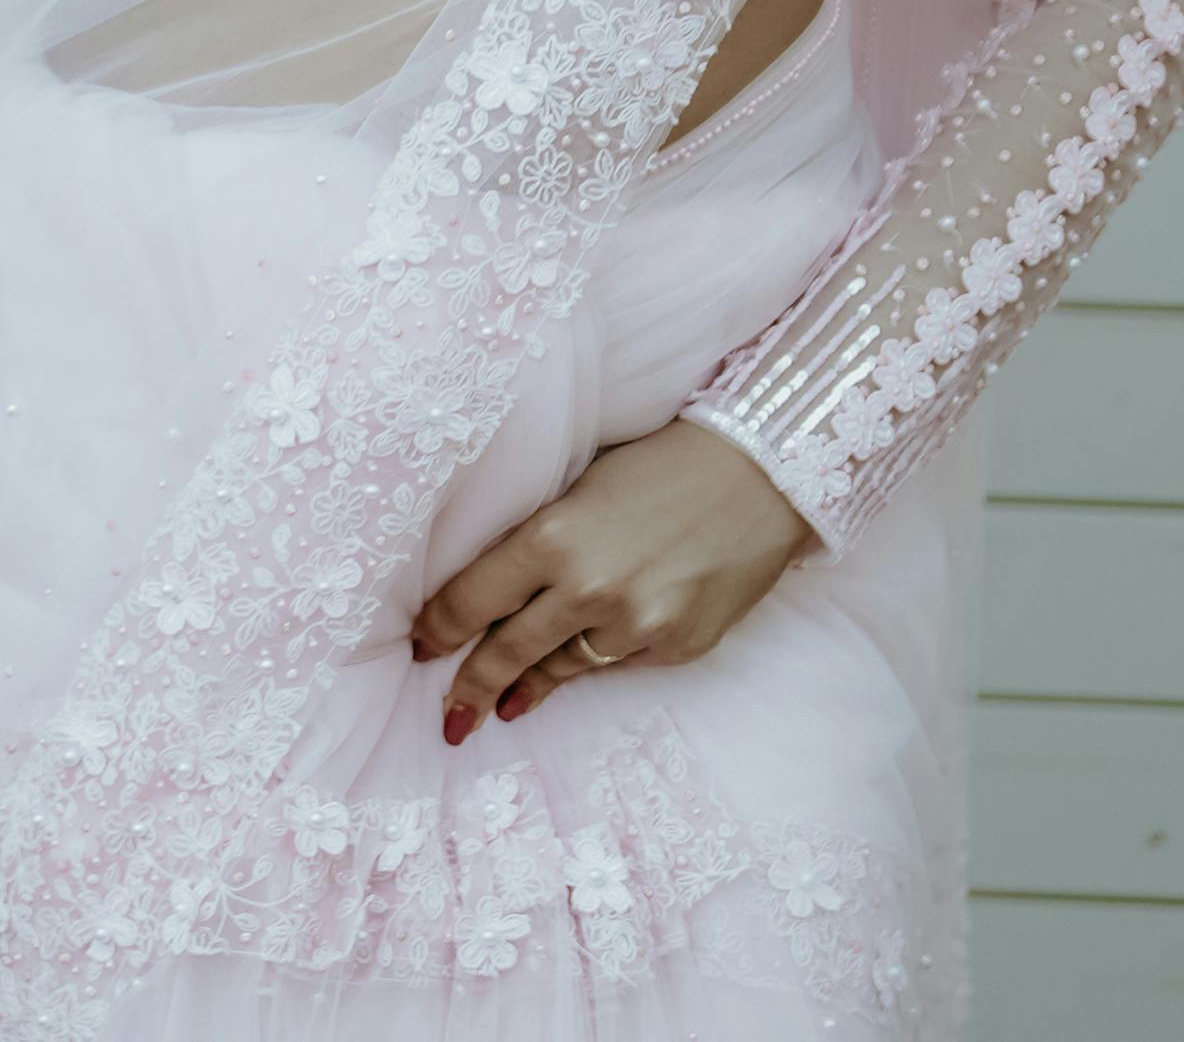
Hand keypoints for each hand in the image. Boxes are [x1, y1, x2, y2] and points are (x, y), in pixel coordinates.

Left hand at [408, 420, 810, 743]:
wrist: (761, 476)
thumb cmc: (661, 466)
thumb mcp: (580, 488)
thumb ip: (538, 540)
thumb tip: (494, 586)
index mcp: (551, 537)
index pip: (472, 599)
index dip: (439, 629)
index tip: (422, 646)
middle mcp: (588, 588)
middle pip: (506, 650)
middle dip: (470, 688)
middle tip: (448, 718)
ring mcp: (636, 625)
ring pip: (560, 666)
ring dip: (526, 688)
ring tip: (498, 707)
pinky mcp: (675, 647)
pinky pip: (615, 664)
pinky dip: (589, 667)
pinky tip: (563, 681)